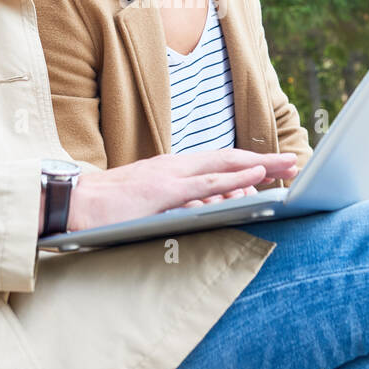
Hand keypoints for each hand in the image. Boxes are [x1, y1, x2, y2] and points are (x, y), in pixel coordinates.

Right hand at [68, 150, 298, 231]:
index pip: (217, 161)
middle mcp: (175, 165)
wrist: (74, 203)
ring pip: (226, 166)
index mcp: (171, 168)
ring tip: (288, 167)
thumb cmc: (107, 207)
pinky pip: (208, 183)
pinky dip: (236, 178)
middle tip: (294, 161)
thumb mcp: (148, 203)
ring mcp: (171, 176)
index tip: (273, 166)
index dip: (248, 163)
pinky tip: (257, 177)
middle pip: (229, 158)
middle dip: (264, 159)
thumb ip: (177, 204)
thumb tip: (208, 210)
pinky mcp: (165, 190)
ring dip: (260, 165)